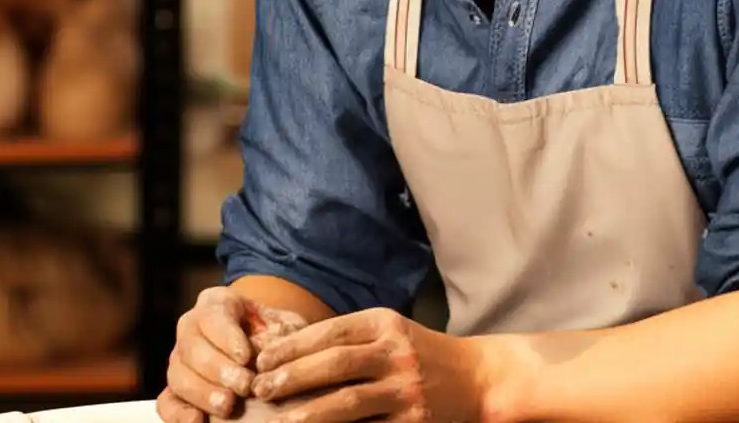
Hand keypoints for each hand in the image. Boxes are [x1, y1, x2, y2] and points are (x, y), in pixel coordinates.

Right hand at [157, 286, 308, 421]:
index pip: (213, 316)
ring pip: (178, 375)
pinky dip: (178, 414)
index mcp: (216, 304)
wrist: (269, 350)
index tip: (246, 356)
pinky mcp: (177, 389)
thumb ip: (281, 333)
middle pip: (192, 347)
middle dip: (217, 368)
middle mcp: (191, 329)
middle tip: (243, 385)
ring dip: (202, 392)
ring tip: (227, 406)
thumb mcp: (285, 324)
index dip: (227, 337)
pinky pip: (166, 402)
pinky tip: (197, 421)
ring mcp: (180, 360)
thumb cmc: (277, 333)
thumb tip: (269, 355)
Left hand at [248, 307, 485, 422]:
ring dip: (310, 412)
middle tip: (261, 389)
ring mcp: (407, 389)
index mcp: (386, 324)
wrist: (478, 379)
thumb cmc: (420, 353)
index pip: (330, 331)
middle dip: (292, 377)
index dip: (292, 346)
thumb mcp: (390, 332)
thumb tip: (286, 351)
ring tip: (282, 420)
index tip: (262, 359)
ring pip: (349, 402)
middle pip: (335, 364)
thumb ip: (348, 338)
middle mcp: (397, 353)